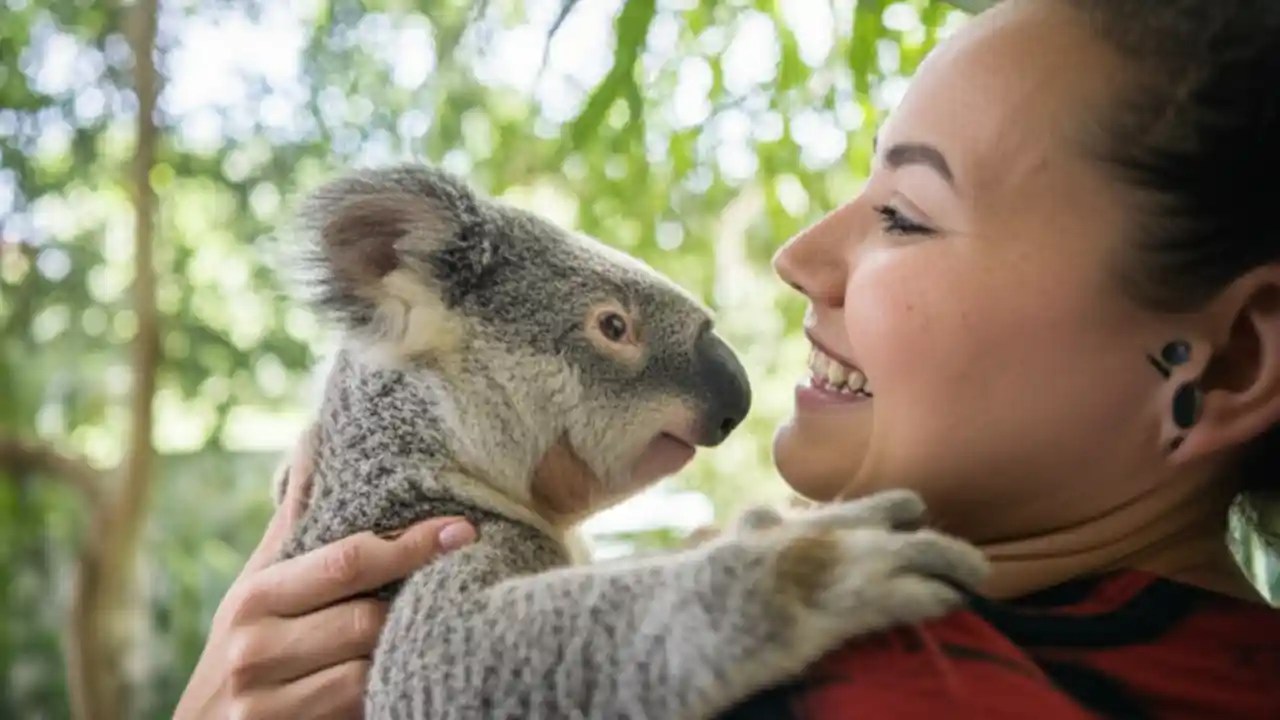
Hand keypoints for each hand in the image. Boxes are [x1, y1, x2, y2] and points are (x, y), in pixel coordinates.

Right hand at [174, 436, 476, 719]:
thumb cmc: (246, 651)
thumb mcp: (257, 589)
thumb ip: (296, 523)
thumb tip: (315, 435)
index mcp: (255, 597)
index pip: (348, 560)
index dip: (411, 545)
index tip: (462, 530)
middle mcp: (254, 649)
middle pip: (368, 620)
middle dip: (411, 607)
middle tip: (457, 586)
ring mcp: (268, 704)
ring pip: (372, 670)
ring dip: (403, 653)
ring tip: (433, 632)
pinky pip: (364, 709)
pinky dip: (388, 694)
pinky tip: (402, 677)